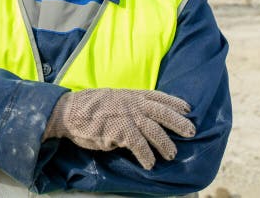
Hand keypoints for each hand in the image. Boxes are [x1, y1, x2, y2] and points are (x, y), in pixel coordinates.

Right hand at [44, 88, 195, 168]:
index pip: (158, 96)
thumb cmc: (88, 107)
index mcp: (130, 94)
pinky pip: (139, 146)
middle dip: (178, 123)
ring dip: (165, 144)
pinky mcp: (120, 131)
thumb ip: (127, 104)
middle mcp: (132, 103)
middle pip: (162, 113)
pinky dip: (147, 156)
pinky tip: (150, 164)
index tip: (187, 108)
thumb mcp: (111, 97)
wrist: (69, 112)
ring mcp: (126, 116)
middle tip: (191, 132)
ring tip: (171, 155)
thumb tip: (141, 115)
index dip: (174, 102)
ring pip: (154, 131)